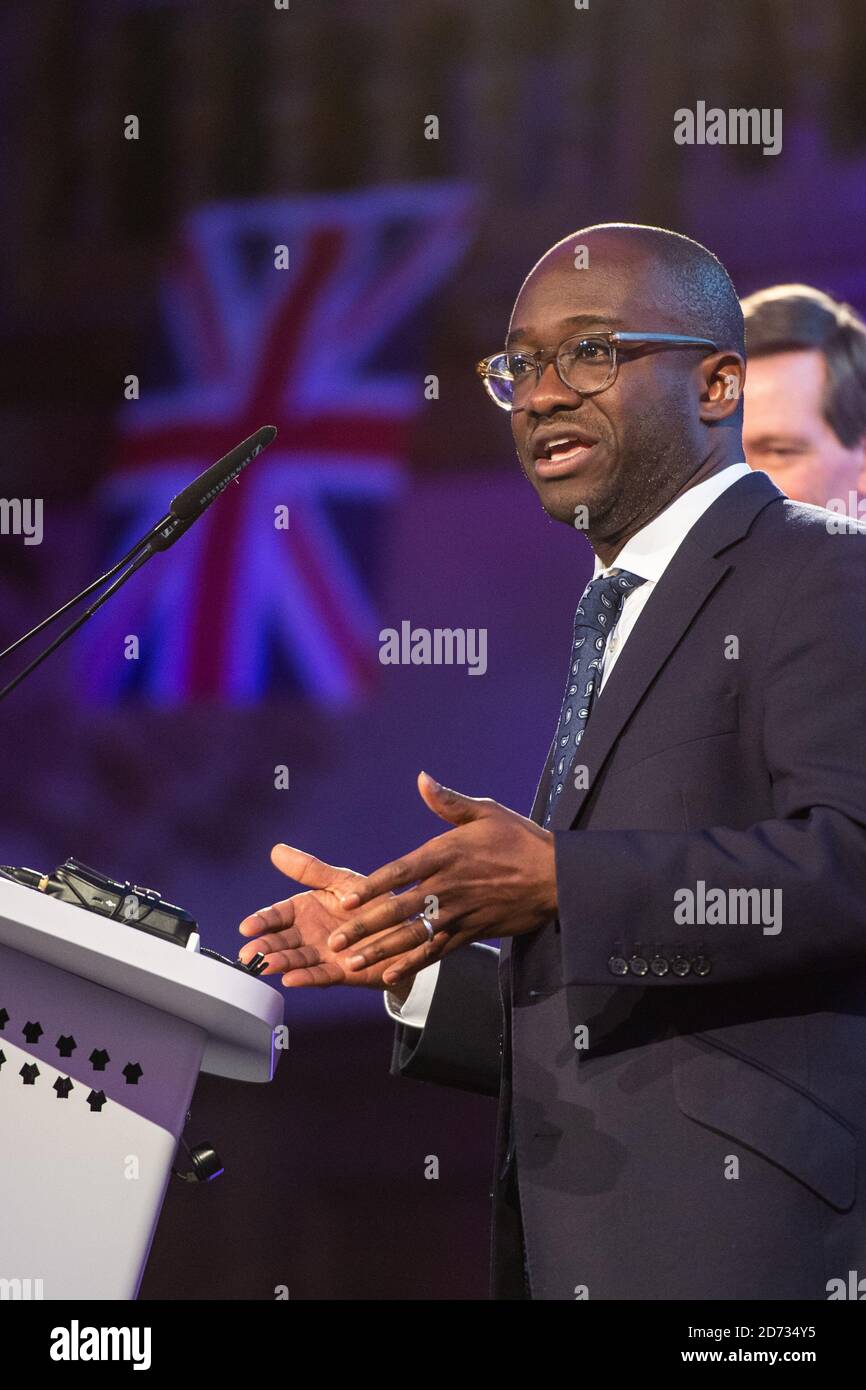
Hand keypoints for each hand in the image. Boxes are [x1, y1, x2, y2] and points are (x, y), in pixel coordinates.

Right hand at [238, 844, 434, 988]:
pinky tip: (290, 980)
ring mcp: (323, 954)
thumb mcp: (340, 881)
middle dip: (265, 947)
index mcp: (306, 910)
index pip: (278, 915)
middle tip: (248, 953)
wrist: (403, 927)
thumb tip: (277, 850)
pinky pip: (321, 975)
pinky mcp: (341, 971)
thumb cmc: (370, 902)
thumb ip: (310, 870)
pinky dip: (306, 978)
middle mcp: (309, 934)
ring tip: (266, 965)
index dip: (262, 920)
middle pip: (282, 941)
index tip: (247, 927)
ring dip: (281, 963)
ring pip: (297, 959)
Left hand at [326, 772, 557, 984]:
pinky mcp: (471, 931)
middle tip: (335, 941)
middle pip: (400, 909)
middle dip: (365, 927)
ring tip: (350, 962)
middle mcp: (449, 886)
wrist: (557, 877)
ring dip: (381, 950)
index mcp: (447, 854)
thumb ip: (449, 802)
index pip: (400, 872)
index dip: (371, 887)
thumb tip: (422, 779)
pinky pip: (437, 951)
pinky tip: (390, 975)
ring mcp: (460, 912)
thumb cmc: (520, 840)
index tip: (346, 900)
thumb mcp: (486, 812)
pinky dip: (413, 964)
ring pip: (413, 936)